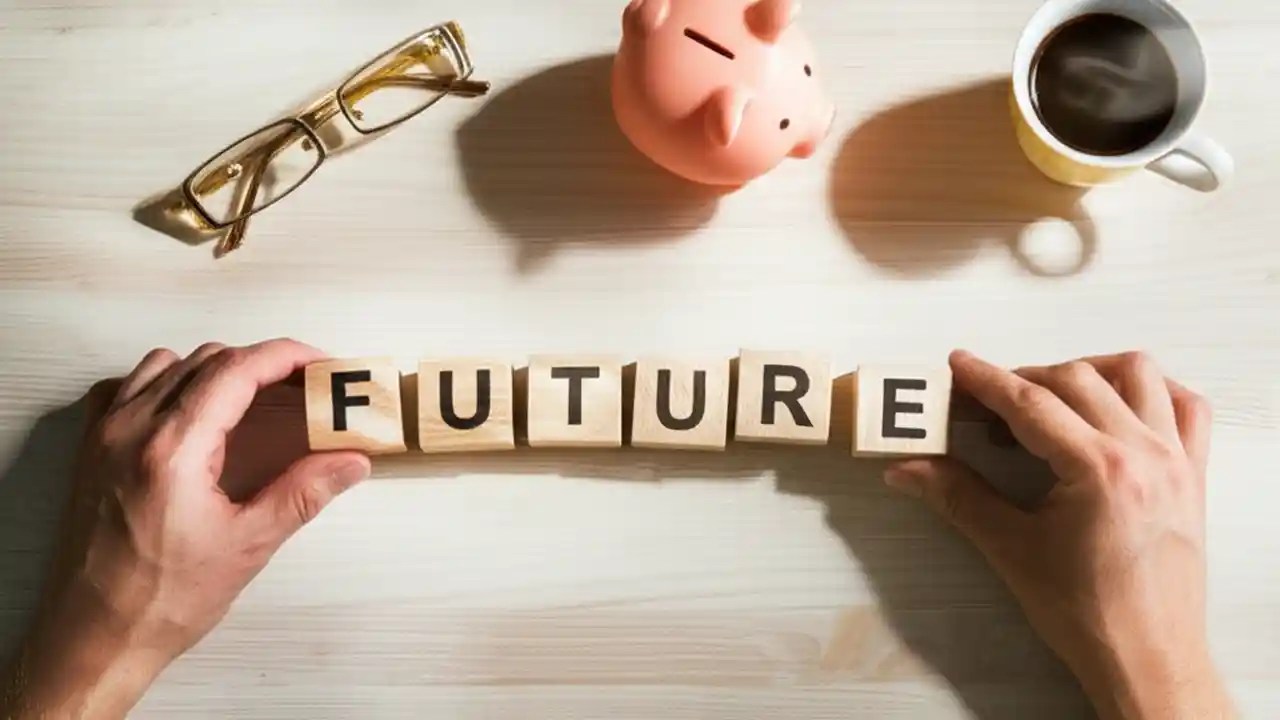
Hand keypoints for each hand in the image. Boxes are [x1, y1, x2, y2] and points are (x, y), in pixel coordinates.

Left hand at [2, 339, 370, 718]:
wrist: (95, 636)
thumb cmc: (160, 601)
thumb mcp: (247, 546)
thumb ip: (303, 493)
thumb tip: (349, 462)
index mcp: (172, 449)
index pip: (236, 369)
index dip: (286, 356)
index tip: (318, 364)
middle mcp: (131, 429)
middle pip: (207, 360)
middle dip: (260, 364)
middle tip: (300, 388)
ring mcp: (104, 435)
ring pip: (167, 364)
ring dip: (215, 370)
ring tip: (251, 400)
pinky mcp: (91, 449)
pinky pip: (127, 387)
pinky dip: (166, 383)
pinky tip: (190, 412)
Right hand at [885, 350, 1234, 719]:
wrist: (1146, 657)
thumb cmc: (1083, 613)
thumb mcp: (1010, 549)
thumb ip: (957, 497)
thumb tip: (904, 469)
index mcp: (1098, 470)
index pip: (1030, 402)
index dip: (986, 379)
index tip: (957, 365)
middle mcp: (1144, 453)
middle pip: (1076, 379)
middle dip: (1024, 380)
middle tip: (986, 406)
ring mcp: (1177, 459)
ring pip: (1136, 375)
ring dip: (1088, 371)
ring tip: (1050, 399)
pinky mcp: (1194, 474)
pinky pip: (1186, 406)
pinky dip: (1151, 391)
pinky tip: (1117, 408)